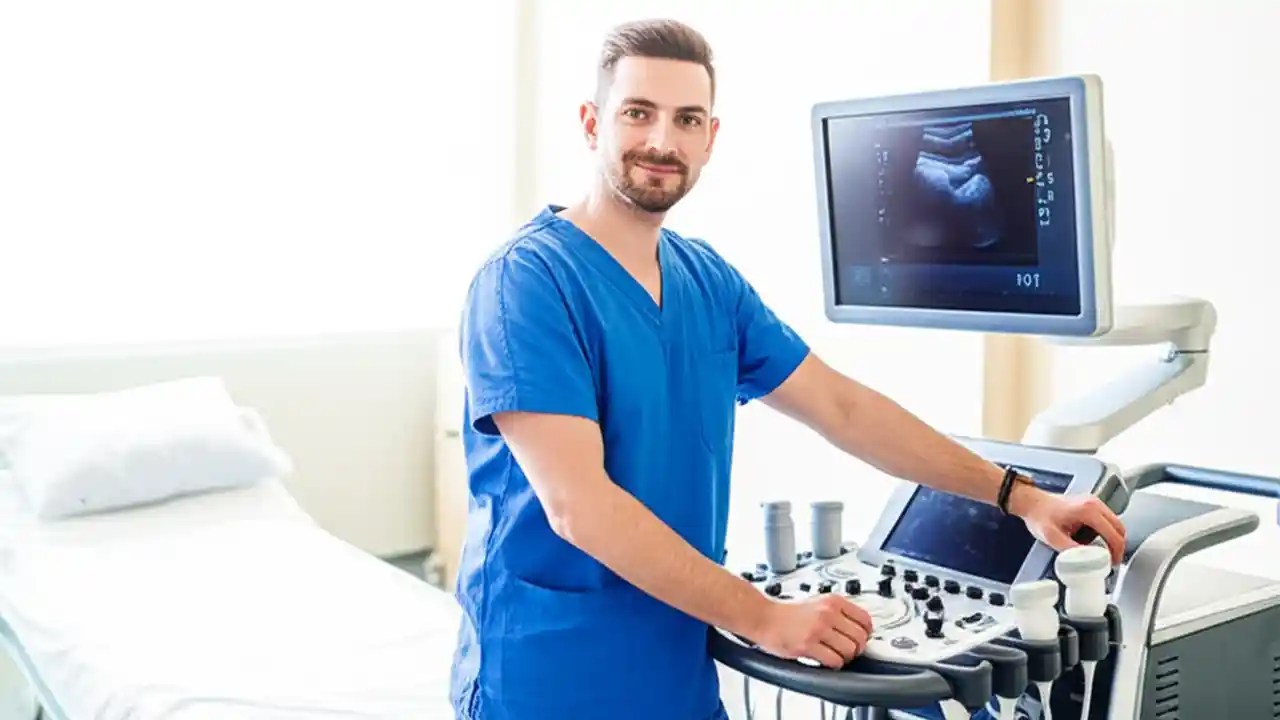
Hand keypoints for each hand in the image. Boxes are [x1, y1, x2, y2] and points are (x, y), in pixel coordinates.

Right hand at [751, 595, 872, 668]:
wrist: (764, 618)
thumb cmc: (788, 613)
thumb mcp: (818, 602)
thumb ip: (838, 612)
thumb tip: (859, 627)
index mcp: (832, 601)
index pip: (865, 619)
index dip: (866, 633)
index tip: (860, 638)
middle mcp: (827, 613)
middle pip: (860, 637)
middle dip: (856, 648)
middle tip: (847, 650)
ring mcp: (818, 629)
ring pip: (850, 650)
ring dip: (844, 657)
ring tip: (834, 655)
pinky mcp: (808, 645)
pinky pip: (834, 661)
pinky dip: (833, 664)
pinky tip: (825, 660)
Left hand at [1014, 486, 1126, 564]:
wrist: (1031, 502)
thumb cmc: (1039, 516)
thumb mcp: (1052, 537)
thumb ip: (1071, 550)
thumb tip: (1087, 560)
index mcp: (1089, 511)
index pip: (1114, 534)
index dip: (1116, 552)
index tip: (1113, 563)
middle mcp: (1094, 504)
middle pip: (1119, 528)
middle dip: (1117, 547)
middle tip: (1110, 561)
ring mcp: (1093, 502)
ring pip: (1115, 524)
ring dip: (1112, 539)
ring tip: (1100, 552)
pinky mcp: (1090, 504)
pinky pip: (1106, 520)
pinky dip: (1105, 532)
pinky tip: (1093, 540)